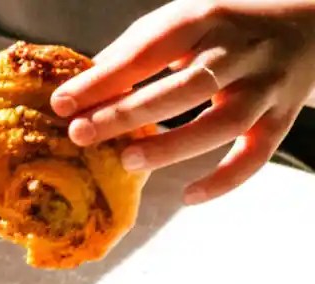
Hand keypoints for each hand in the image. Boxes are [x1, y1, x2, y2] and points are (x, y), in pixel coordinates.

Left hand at [51, 0, 314, 203]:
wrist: (309, 26)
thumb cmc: (225, 27)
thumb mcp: (182, 21)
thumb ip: (134, 51)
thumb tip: (80, 88)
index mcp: (205, 19)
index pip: (148, 49)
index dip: (103, 78)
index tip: (61, 103)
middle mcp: (240, 52)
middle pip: (184, 86)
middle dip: (128, 112)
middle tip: (81, 134)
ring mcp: (265, 87)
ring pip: (223, 123)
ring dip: (173, 146)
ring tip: (128, 161)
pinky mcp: (281, 118)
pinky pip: (256, 154)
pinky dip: (224, 180)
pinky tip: (187, 196)